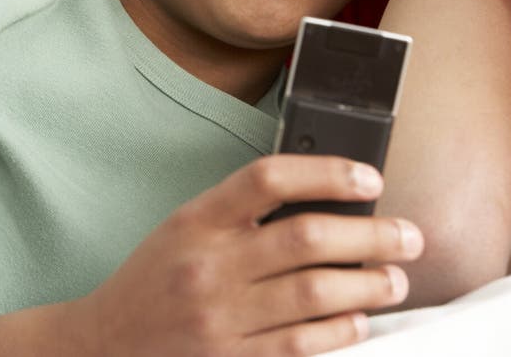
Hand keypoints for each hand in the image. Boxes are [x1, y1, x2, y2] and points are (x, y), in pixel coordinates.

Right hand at [78, 155, 423, 356]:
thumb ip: (243, 211)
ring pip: (313, 295)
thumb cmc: (154, 278)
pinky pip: (299, 347)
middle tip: (407, 235)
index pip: (269, 177)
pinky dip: (339, 332)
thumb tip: (324, 200)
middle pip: (305, 238)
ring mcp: (220, 318)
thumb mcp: (187, 225)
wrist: (102, 346)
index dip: (327, 172)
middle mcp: (210, 265)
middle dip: (370, 236)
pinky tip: (359, 321)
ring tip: (396, 278)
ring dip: (367, 285)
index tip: (368, 179)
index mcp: (199, 218)